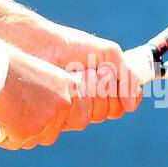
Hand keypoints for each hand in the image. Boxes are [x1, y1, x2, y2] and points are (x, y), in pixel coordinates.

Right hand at [0, 51, 89, 149]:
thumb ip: (50, 90)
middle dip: (37, 129)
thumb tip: (48, 109)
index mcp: (69, 87)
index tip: (45, 118)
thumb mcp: (39, 72)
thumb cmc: (7, 66)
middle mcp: (62, 105)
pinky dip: (6, 137)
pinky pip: (17, 143)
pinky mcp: (27, 131)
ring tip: (5, 116)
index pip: (78, 117)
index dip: (60, 120)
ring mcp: (46, 120)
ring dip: (21, 134)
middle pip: (53, 132)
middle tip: (19, 116)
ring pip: (35, 139)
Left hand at [6, 17, 143, 124]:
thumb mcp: (106, 53)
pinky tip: (69, 85)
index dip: (123, 95)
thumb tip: (132, 107)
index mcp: (104, 86)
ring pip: (92, 116)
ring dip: (90, 94)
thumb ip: (127, 74)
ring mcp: (74, 108)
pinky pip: (74, 121)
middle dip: (104, 90)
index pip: (122, 104)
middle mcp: (90, 100)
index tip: (114, 79)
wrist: (35, 46)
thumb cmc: (69, 46)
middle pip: (110, 112)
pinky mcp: (58, 114)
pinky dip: (76, 102)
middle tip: (93, 71)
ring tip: (78, 74)